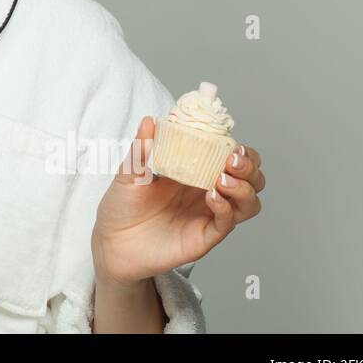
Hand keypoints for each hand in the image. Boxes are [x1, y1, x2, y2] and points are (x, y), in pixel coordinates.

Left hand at [92, 115, 264, 285]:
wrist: (111, 242)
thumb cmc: (122, 206)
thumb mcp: (129, 172)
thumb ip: (141, 149)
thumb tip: (149, 120)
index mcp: (195, 170)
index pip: (232, 156)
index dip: (239, 149)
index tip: (231, 141)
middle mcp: (208, 191)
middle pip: (251, 178)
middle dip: (250, 166)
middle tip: (232, 160)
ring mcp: (209, 214)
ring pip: (248, 202)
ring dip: (244, 187)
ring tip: (222, 179)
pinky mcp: (205, 236)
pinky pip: (227, 222)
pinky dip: (226, 208)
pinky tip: (212, 197)